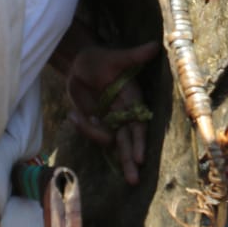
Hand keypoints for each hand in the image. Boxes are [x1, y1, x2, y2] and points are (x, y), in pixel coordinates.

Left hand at [66, 41, 160, 185]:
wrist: (79, 64)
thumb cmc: (100, 58)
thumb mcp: (115, 57)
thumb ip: (134, 56)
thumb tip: (154, 46)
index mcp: (133, 98)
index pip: (138, 124)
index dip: (139, 141)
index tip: (139, 158)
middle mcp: (124, 112)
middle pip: (129, 140)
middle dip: (130, 158)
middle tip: (133, 180)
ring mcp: (110, 119)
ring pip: (111, 140)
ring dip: (98, 137)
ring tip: (79, 116)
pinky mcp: (96, 121)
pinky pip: (92, 133)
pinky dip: (83, 127)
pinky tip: (73, 113)